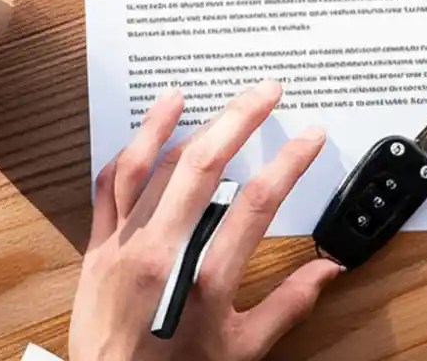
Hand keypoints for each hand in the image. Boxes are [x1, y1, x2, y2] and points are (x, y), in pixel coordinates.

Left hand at [70, 81, 341, 360]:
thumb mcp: (243, 348)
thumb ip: (289, 305)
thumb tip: (328, 270)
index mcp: (205, 279)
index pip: (257, 203)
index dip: (290, 163)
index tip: (310, 137)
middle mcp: (162, 253)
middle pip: (204, 166)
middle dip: (240, 119)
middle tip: (267, 91)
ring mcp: (124, 245)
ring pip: (152, 167)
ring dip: (178, 122)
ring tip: (201, 92)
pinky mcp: (98, 247)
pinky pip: (110, 187)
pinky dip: (130, 151)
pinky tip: (148, 128)